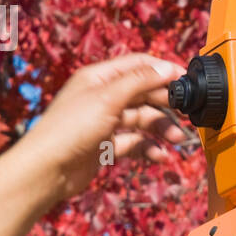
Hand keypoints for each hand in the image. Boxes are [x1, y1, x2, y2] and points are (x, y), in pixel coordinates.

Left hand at [18, 54, 187, 204]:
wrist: (48, 170)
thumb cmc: (70, 129)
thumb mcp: (108, 98)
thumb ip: (140, 81)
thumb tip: (167, 67)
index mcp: (99, 78)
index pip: (138, 66)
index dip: (162, 71)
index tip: (186, 79)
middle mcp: (103, 97)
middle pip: (143, 93)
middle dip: (166, 103)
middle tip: (187, 112)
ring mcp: (105, 122)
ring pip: (142, 120)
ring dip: (161, 128)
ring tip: (176, 139)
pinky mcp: (107, 146)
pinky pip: (135, 142)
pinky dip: (149, 148)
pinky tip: (159, 156)